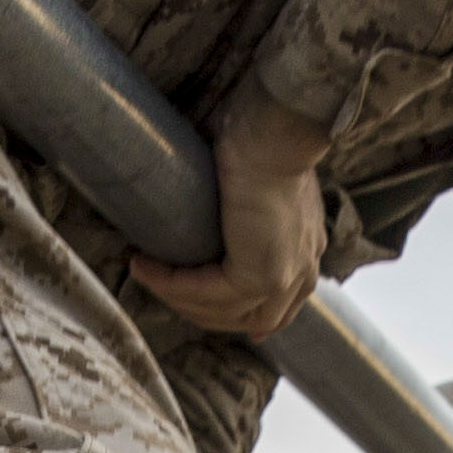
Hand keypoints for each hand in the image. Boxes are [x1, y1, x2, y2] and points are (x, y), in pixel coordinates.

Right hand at [129, 94, 331, 341]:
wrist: (276, 132)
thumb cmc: (266, 138)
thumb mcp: (260, 179)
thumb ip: (244, 199)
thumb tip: (205, 190)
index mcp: (307, 248)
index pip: (281, 304)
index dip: (247, 317)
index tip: (214, 314)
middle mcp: (303, 268)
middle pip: (254, 319)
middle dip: (205, 314)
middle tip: (164, 293)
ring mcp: (285, 275)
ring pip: (225, 312)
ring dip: (178, 299)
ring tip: (144, 273)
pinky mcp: (261, 274)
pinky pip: (207, 293)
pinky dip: (172, 285)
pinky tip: (146, 268)